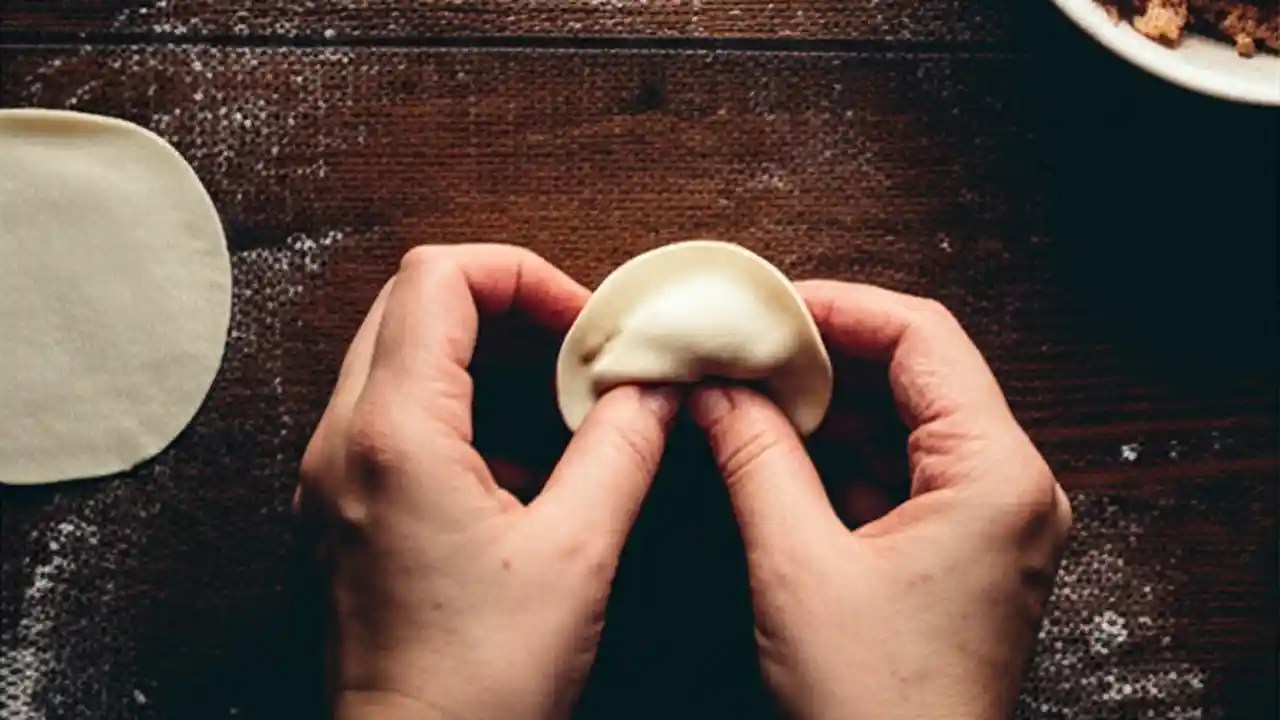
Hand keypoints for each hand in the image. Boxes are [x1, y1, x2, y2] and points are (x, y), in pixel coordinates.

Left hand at [298, 245, 677, 719]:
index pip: (439, 276)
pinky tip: (520, 475)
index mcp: (396, 433)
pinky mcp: (339, 513)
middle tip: (575, 351)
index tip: (584, 328)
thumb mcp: (576, 555)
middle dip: (504, 308)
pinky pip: (391, 421)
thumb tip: (655, 388)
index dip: (523, 276)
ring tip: (557, 405)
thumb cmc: (479, 683)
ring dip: (480, 360)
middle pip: (412, 305)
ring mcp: (331, 477)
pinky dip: (458, 414)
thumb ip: (623, 451)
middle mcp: (343, 441)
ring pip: (396, 359)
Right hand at [690, 281, 1071, 719]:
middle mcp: (1010, 491)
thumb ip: (753, 458)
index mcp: (996, 476)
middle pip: (918, 377)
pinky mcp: (960, 558)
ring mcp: (989, 526)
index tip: (766, 305)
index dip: (839, 307)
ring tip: (746, 395)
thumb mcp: (797, 566)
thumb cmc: (875, 706)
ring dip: (826, 411)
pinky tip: (774, 454)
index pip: (923, 338)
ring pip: (904, 428)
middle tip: (742, 349)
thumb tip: (713, 386)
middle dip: (824, 360)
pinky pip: (901, 478)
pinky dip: (838, 461)